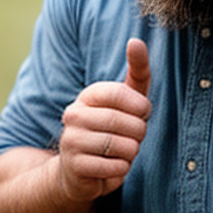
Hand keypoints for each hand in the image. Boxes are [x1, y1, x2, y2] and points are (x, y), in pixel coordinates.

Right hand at [57, 38, 150, 203]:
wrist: (78, 171)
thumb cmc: (111, 131)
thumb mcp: (128, 100)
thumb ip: (137, 71)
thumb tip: (136, 41)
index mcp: (88, 95)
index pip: (121, 93)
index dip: (140, 107)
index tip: (141, 114)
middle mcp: (74, 114)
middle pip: (128, 123)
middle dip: (139, 134)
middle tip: (131, 138)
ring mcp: (70, 140)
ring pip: (125, 147)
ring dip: (131, 153)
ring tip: (119, 152)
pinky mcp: (74, 167)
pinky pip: (117, 167)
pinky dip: (121, 170)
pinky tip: (110, 166)